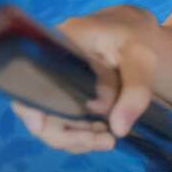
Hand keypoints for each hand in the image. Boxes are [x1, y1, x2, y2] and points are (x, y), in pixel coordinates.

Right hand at [10, 4, 158, 153]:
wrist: (135, 30)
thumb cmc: (136, 35)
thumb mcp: (142, 57)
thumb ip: (135, 90)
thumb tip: (119, 129)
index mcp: (58, 46)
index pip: (28, 80)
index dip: (29, 108)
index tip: (43, 130)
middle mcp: (49, 64)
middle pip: (40, 109)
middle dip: (68, 135)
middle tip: (107, 142)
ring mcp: (56, 81)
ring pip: (53, 119)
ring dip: (77, 136)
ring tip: (109, 139)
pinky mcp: (66, 92)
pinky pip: (66, 118)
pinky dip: (82, 130)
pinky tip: (106, 131)